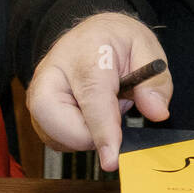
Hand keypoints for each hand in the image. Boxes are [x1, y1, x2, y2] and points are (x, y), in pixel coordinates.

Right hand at [26, 12, 171, 172]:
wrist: (91, 32)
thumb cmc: (117, 41)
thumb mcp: (147, 49)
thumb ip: (155, 81)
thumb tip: (157, 112)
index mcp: (86, 54)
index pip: (92, 97)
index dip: (102, 131)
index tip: (111, 159)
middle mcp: (53, 73)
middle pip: (56, 122)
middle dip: (87, 136)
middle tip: (114, 120)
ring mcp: (39, 91)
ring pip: (54, 135)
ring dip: (84, 135)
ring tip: (102, 106)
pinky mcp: (36, 109)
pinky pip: (54, 138)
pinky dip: (75, 136)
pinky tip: (88, 114)